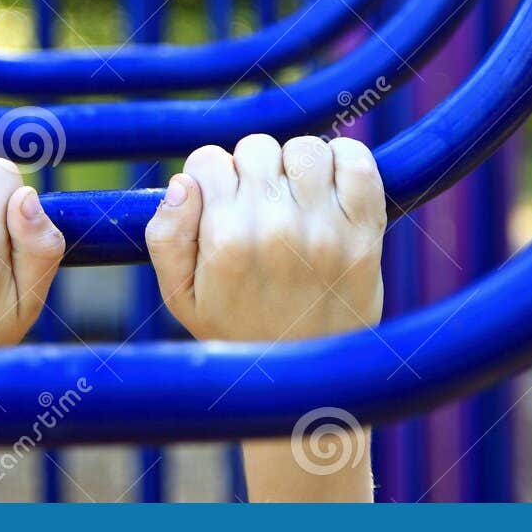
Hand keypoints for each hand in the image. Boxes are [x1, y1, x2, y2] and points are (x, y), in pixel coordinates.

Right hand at [146, 134, 384, 340]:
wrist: (307, 383)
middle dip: (252, 172)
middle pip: (256, 148)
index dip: (212, 180)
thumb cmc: (238, 333)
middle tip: (260, 208)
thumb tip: (183, 182)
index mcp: (226, 241)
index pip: (207, 161)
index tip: (222, 205)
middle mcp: (276, 229)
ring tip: (295, 199)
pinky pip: (357, 160)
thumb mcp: (181, 297)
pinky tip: (331, 187)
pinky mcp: (365, 232)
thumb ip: (165, 236)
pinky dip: (345, 160)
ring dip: (297, 166)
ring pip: (305, 148)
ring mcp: (326, 229)